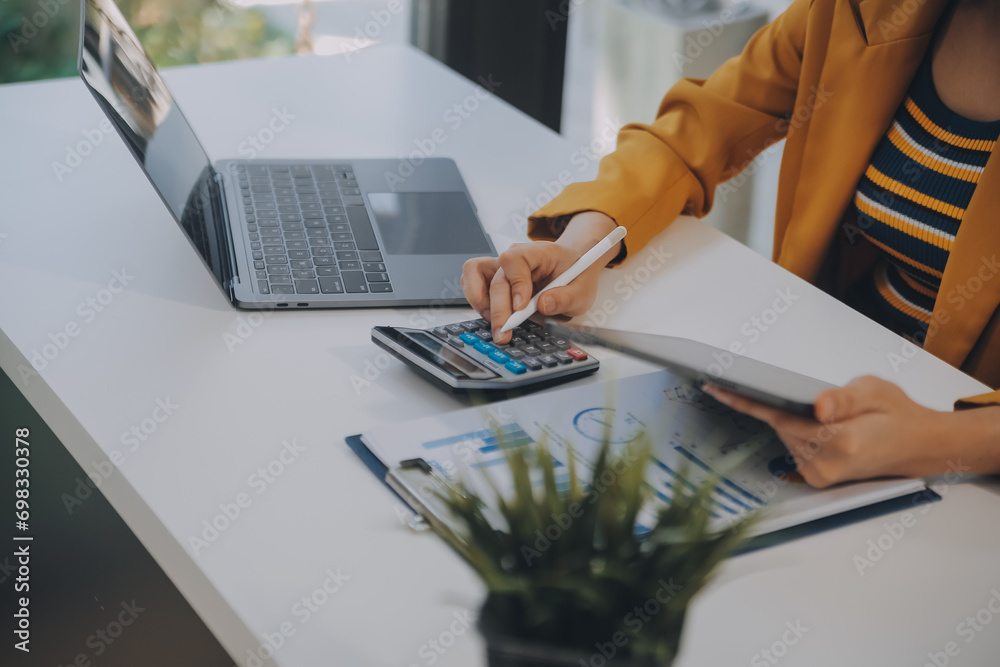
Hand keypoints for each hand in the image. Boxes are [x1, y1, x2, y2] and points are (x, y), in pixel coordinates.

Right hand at [461, 212, 619, 343]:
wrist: (571, 270)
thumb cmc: (576, 276)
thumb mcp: (582, 290)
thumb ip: (566, 298)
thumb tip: (543, 305)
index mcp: (539, 252)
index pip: (515, 260)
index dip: (516, 284)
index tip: (521, 307)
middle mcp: (516, 257)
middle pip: (496, 278)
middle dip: (498, 309)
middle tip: (504, 332)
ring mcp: (502, 267)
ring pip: (473, 274)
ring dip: (480, 302)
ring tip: (496, 323)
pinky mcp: (494, 279)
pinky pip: (473, 284)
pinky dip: (478, 302)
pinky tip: (494, 316)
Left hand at [702, 376, 962, 486]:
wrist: (916, 444)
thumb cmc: (896, 413)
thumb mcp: (874, 391)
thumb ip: (844, 399)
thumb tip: (818, 407)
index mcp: (842, 442)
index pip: (781, 418)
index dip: (747, 401)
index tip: (717, 388)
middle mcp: (827, 465)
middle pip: (781, 427)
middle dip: (780, 406)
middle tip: (802, 393)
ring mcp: (822, 476)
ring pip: (786, 437)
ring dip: (792, 420)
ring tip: (825, 413)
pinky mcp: (818, 478)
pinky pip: (793, 447)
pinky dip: (797, 432)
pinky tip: (819, 426)